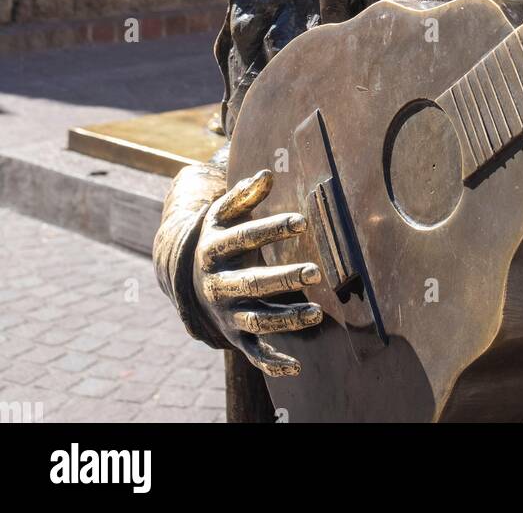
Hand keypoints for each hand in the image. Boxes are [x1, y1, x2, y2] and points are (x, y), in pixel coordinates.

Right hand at [193, 170, 322, 376]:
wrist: (187, 277)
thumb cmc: (218, 237)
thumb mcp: (222, 214)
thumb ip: (243, 194)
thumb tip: (266, 174)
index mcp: (214, 250)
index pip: (244, 237)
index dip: (272, 229)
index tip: (300, 221)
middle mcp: (218, 284)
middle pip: (251, 283)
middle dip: (283, 279)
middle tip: (315, 272)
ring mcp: (226, 312)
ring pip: (256, 319)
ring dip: (285, 319)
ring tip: (317, 314)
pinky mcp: (235, 334)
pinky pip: (254, 352)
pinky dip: (272, 363)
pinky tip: (296, 366)